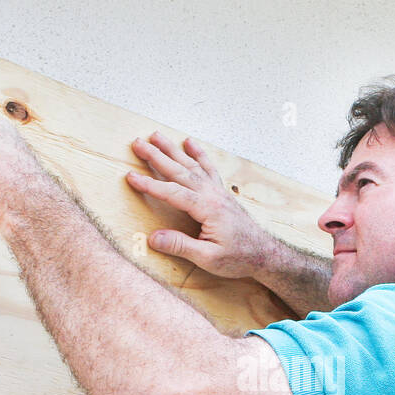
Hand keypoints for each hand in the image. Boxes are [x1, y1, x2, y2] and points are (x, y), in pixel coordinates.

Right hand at [125, 132, 272, 278]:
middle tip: (137, 143)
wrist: (263, 254)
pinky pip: (208, 167)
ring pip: (191, 165)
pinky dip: (198, 154)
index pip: (173, 193)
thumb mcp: (208, 259)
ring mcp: (217, 191)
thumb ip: (181, 246)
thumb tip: (153, 238)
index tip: (131, 177)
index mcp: (208, 209)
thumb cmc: (237, 258)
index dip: (150, 185)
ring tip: (156, 135)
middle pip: (180, 171)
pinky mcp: (221, 193)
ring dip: (172, 150)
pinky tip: (189, 142)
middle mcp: (212, 195)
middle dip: (157, 156)